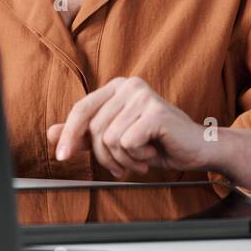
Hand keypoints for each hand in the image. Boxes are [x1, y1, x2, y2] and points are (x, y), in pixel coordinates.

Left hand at [48, 76, 206, 177]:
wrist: (198, 149)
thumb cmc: (159, 143)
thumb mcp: (117, 139)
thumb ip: (86, 134)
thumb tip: (51, 132)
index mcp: (118, 87)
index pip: (82, 109)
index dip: (69, 134)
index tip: (61, 156)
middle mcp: (129, 85)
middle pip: (95, 129)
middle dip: (106, 157)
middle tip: (125, 165)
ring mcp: (143, 96)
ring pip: (110, 139)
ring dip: (124, 159)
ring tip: (142, 157)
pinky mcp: (155, 112)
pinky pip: (127, 143)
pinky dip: (137, 157)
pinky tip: (152, 152)